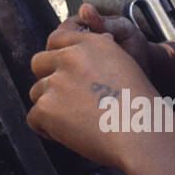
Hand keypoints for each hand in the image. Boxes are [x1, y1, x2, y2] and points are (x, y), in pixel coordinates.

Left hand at [27, 10, 157, 166]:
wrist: (141, 133)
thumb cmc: (139, 108)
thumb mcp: (124, 65)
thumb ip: (97, 58)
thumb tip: (75, 62)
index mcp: (91, 43)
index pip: (56, 39)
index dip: (56, 58)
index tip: (63, 74)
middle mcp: (70, 57)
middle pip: (39, 63)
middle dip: (48, 81)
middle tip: (66, 101)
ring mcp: (56, 82)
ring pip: (37, 93)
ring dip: (51, 107)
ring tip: (76, 121)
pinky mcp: (47, 107)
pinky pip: (34, 118)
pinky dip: (47, 129)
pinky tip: (69, 134)